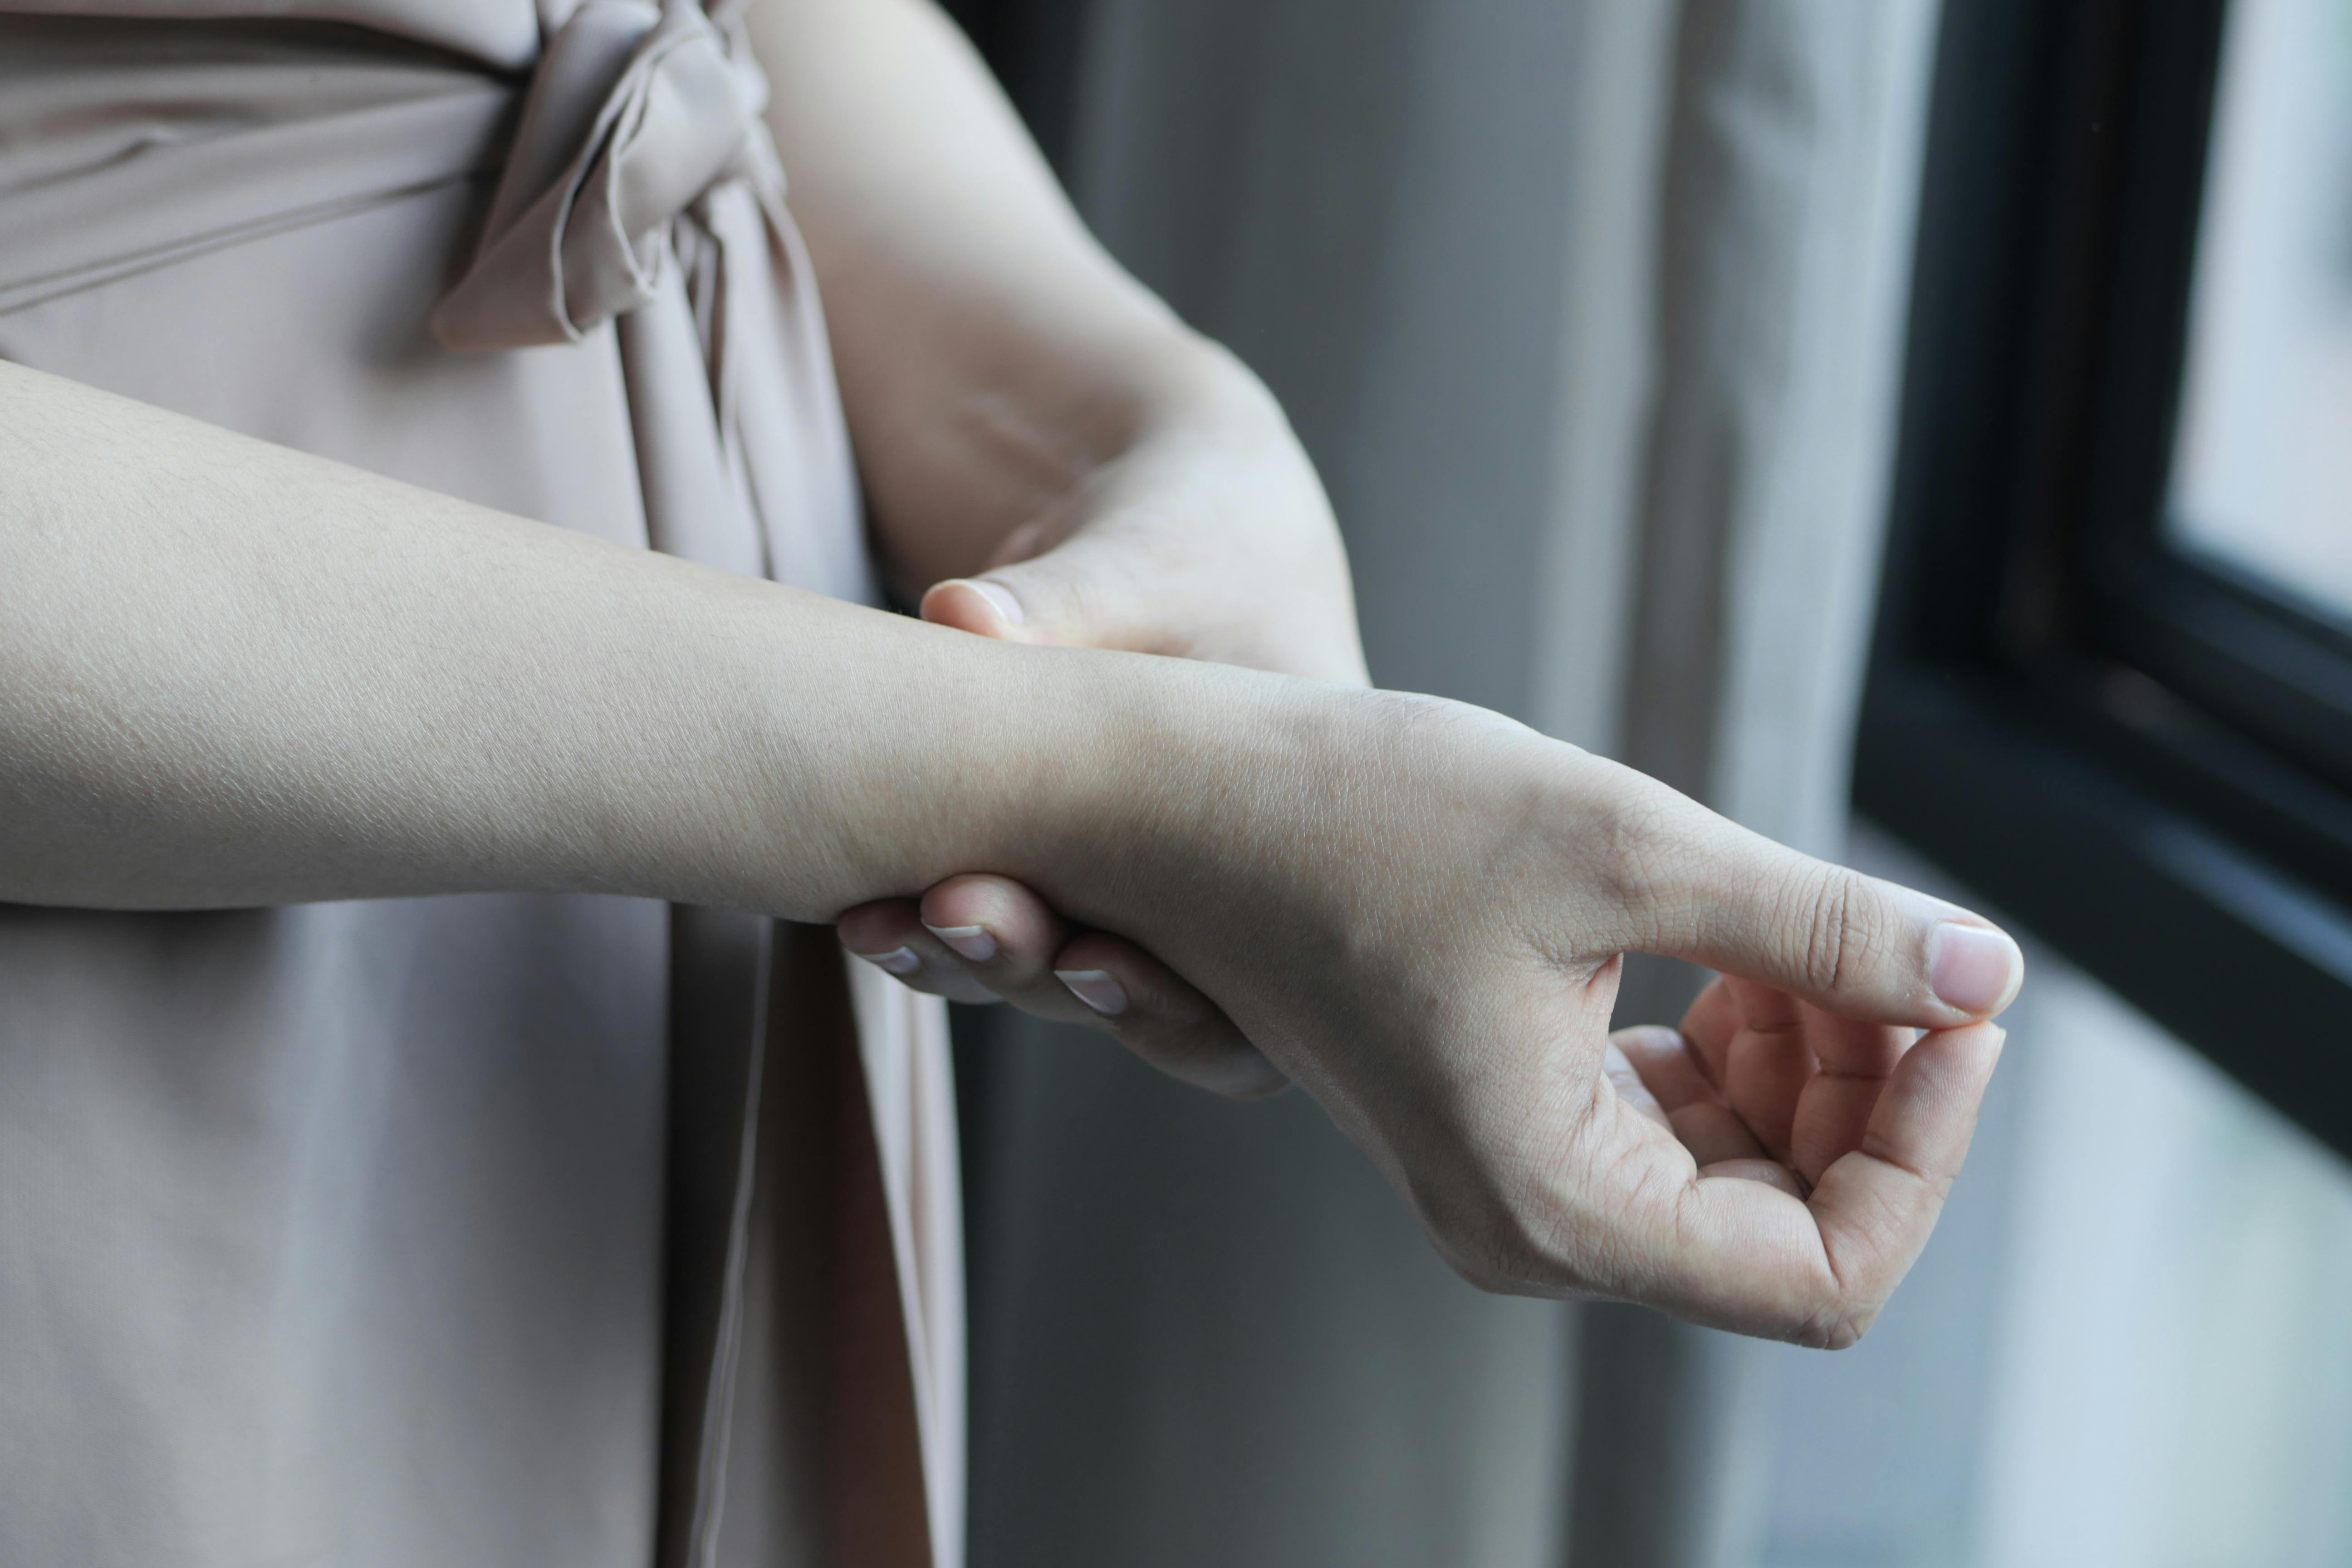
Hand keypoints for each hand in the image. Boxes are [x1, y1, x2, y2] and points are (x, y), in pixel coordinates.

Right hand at [845, 685, 2016, 1342]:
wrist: (1186, 800)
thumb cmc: (1363, 815)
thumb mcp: (1622, 851)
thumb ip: (1821, 929)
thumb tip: (1988, 973)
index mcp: (1550, 1206)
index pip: (1823, 1276)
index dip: (1923, 1151)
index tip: (1959, 1007)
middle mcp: (1528, 1227)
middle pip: (1788, 1226)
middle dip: (1874, 1091)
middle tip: (1897, 950)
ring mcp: (1510, 1177)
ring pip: (1737, 1171)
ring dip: (1809, 1059)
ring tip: (1801, 930)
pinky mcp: (1500, 1113)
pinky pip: (1670, 1120)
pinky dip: (1734, 1043)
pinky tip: (1734, 945)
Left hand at [846, 351, 1360, 1094]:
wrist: (1163, 526)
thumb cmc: (1192, 539)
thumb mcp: (1152, 556)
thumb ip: (1066, 599)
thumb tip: (959, 616)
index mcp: (1308, 839)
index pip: (1262, 987)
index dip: (1172, 1003)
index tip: (1084, 957)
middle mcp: (1228, 894)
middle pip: (1144, 997)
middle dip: (1039, 967)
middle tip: (952, 913)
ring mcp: (1132, 891)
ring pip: (1055, 969)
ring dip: (967, 962)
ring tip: (878, 928)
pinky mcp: (1050, 868)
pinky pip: (998, 921)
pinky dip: (929, 927)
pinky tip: (862, 921)